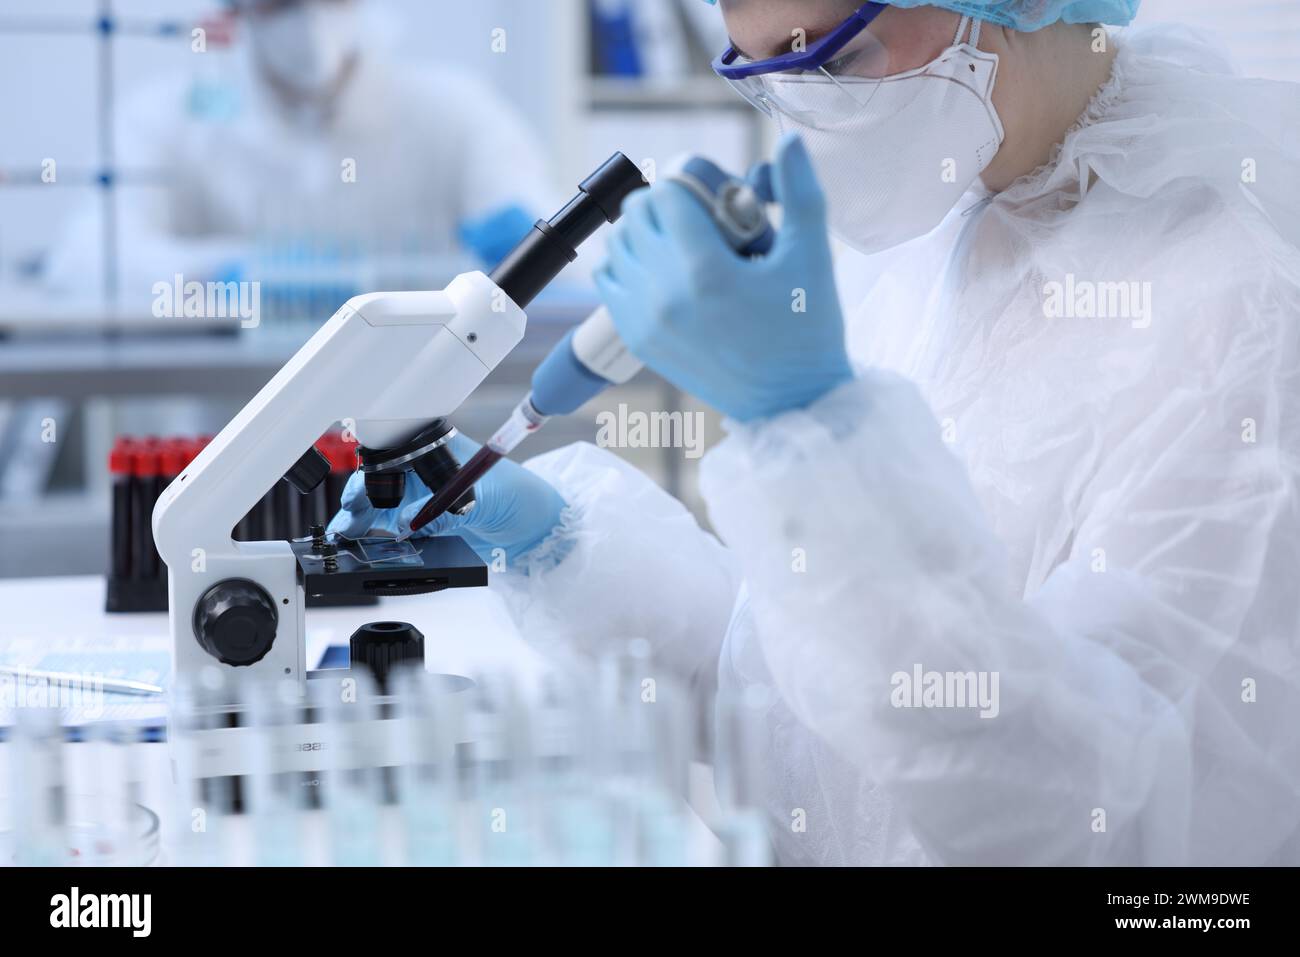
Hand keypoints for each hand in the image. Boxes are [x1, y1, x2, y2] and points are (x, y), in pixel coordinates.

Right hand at [327, 434, 566, 566]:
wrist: (539, 527)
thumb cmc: (521, 496)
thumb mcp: (485, 500)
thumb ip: (445, 512)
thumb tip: (407, 522)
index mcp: (440, 450)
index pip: (394, 455)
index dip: (372, 474)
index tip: (358, 495)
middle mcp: (428, 470)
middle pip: (382, 481)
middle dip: (360, 501)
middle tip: (347, 524)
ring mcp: (426, 496)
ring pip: (384, 505)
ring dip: (364, 520)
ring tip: (348, 537)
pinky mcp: (430, 522)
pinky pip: (398, 528)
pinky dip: (381, 537)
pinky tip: (368, 545)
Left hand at [595, 133, 852, 421]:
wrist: (791, 401)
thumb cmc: (807, 330)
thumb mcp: (812, 257)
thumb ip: (801, 192)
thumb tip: (790, 138)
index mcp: (705, 270)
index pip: (667, 192)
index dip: (694, 184)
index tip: (720, 199)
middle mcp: (664, 294)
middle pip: (637, 213)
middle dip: (670, 206)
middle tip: (707, 222)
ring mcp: (645, 320)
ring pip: (617, 244)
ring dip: (646, 233)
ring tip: (686, 247)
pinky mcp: (638, 339)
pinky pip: (608, 280)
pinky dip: (628, 266)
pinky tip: (664, 271)